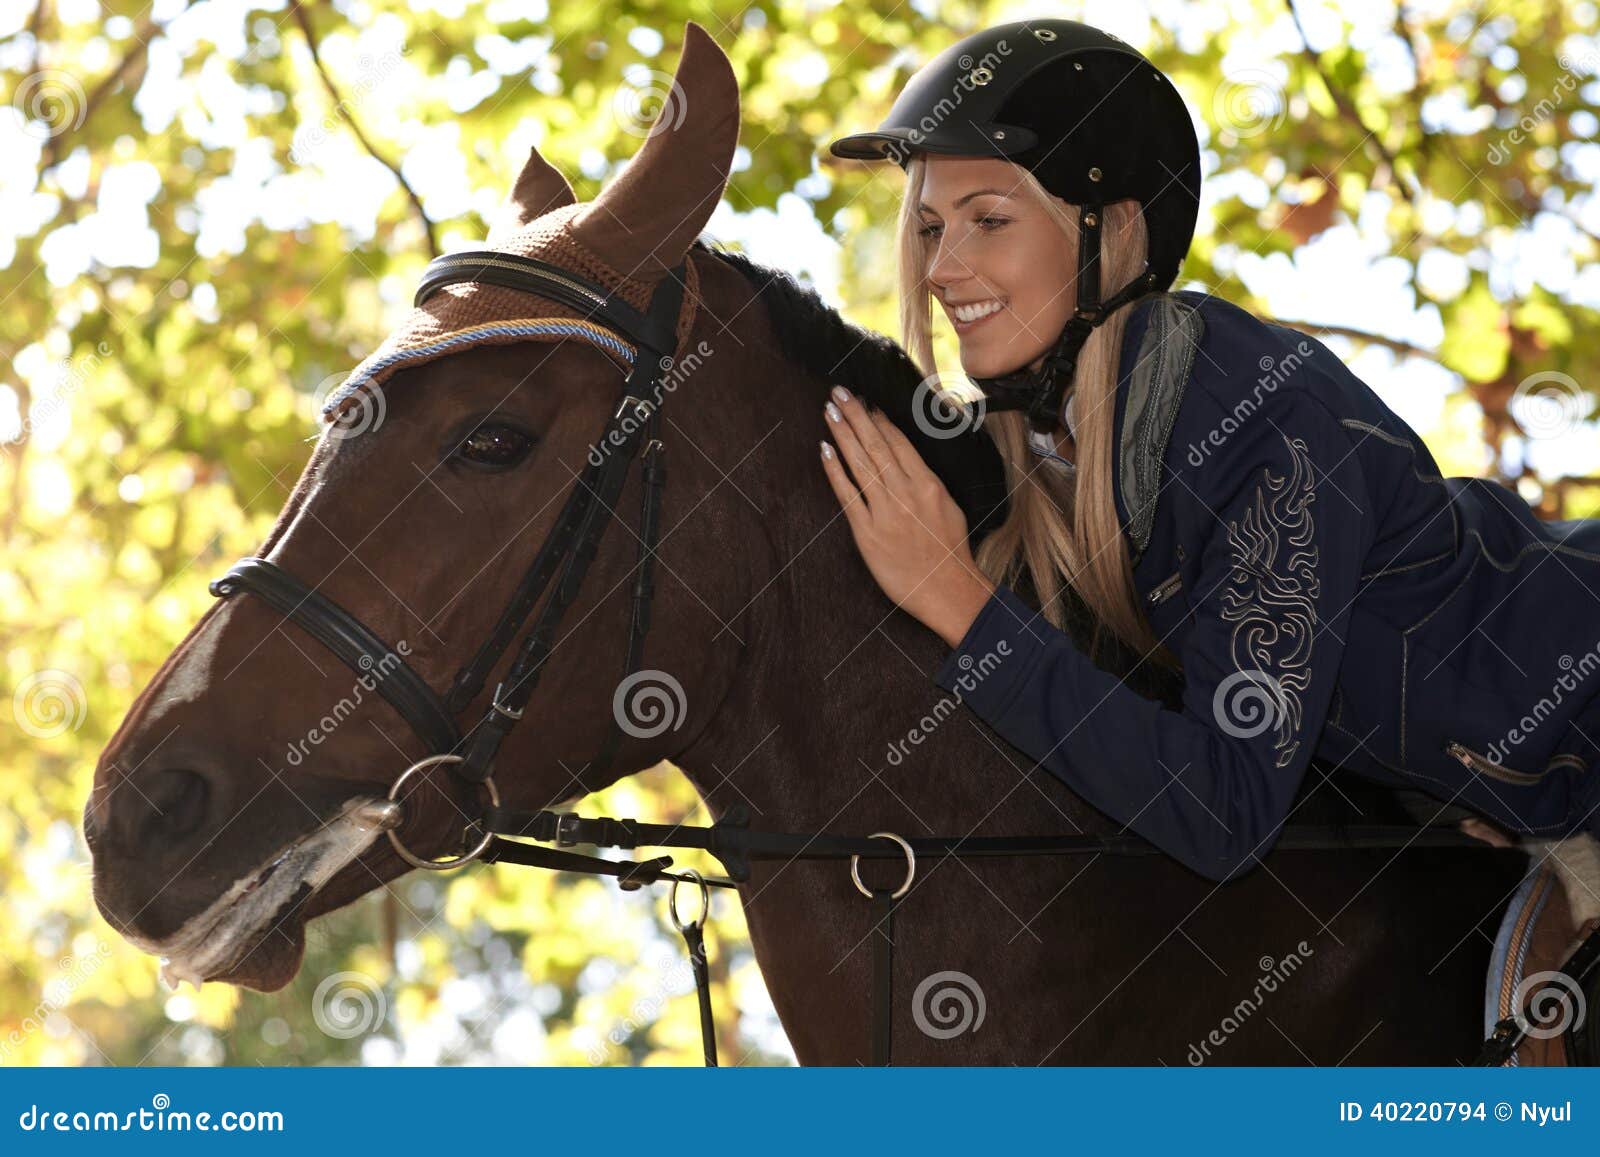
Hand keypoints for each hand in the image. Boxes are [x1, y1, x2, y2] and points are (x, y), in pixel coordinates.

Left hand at [819, 384, 996, 648]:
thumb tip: (909, 461)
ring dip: (843, 434)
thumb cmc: (950, 553)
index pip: (899, 443)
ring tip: (830, 410)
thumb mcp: (949, 507)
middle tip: (840, 392)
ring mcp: (886, 513)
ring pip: (861, 464)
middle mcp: (907, 493)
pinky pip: (848, 495)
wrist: (949, 592)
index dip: (879, 420)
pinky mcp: (868, 534)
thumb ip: (927, 483)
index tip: (866, 403)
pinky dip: (835, 471)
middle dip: (856, 415)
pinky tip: (824, 450)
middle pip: (876, 445)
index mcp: (929, 485)